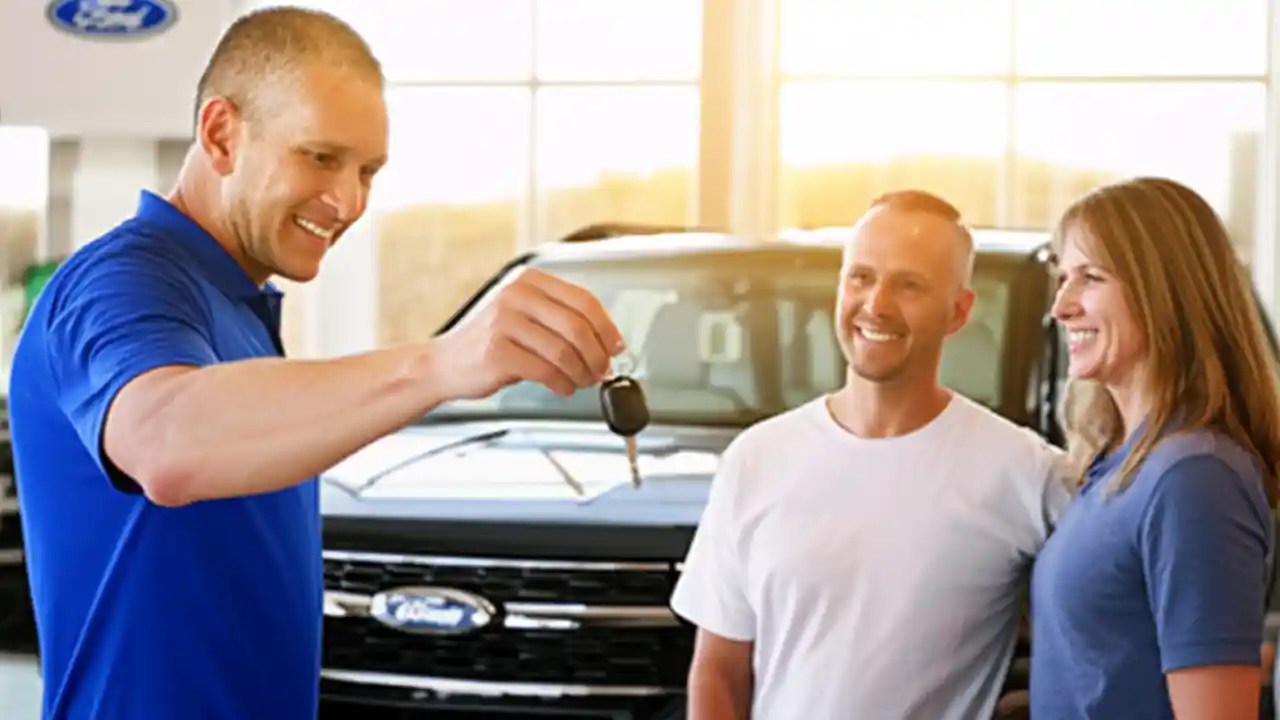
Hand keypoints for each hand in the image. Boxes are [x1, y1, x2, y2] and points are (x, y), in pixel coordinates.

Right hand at [432, 268, 625, 399]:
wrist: (445, 364)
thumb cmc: (491, 343)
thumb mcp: (525, 317)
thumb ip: (560, 319)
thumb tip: (606, 340)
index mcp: (529, 282)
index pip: (583, 300)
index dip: (606, 327)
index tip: (616, 346)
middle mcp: (516, 296)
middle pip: (577, 326)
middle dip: (597, 354)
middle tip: (601, 370)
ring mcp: (504, 322)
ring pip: (564, 351)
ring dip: (581, 373)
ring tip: (581, 382)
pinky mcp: (497, 351)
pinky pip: (546, 371)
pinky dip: (562, 384)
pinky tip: (563, 387)